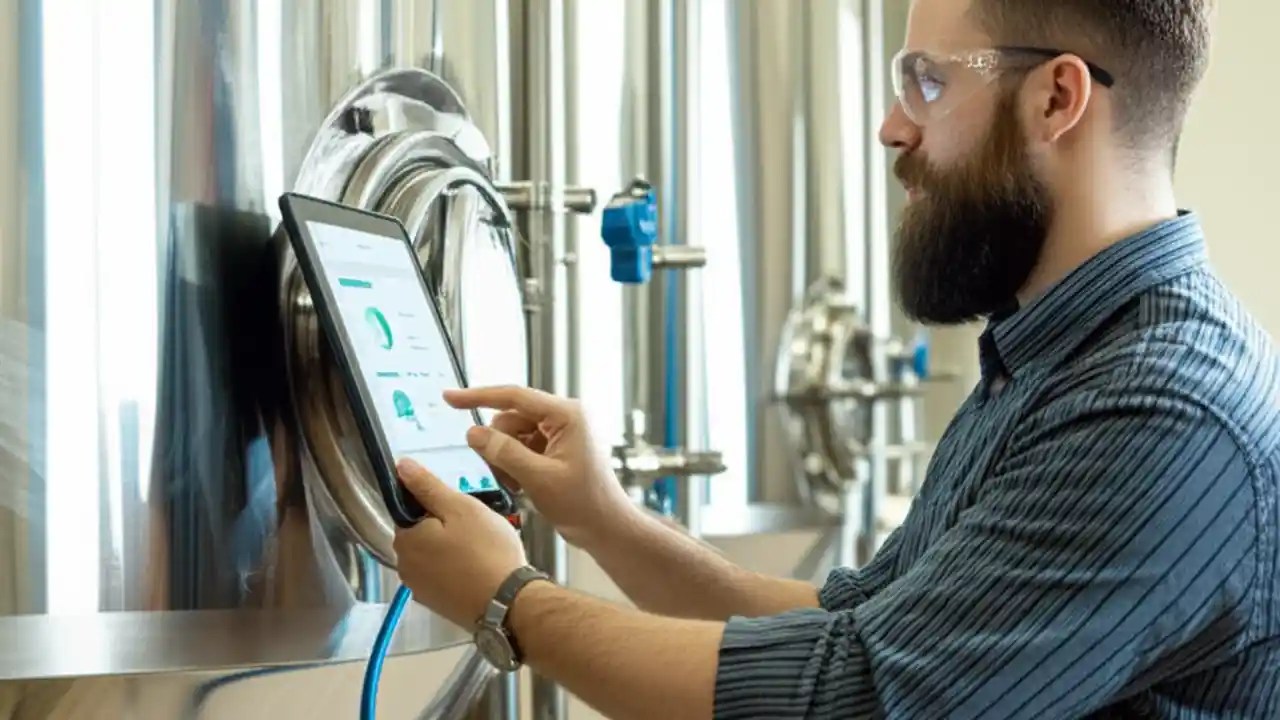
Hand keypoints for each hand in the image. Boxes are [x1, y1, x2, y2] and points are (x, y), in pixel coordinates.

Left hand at [392, 458, 526, 627]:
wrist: (509, 604)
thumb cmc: (486, 549)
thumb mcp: (461, 508)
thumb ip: (428, 486)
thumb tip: (400, 466)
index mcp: (405, 539)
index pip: (408, 510)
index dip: (435, 505)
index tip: (461, 509)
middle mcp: (403, 566)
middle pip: (419, 535)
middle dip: (442, 528)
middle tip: (476, 527)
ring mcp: (419, 589)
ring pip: (431, 557)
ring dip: (449, 550)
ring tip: (480, 548)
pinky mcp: (436, 605)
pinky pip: (441, 577)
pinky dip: (454, 570)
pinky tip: (477, 569)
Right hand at [444, 385, 635, 547]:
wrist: (606, 528)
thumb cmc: (584, 504)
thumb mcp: (539, 478)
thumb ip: (504, 453)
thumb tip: (474, 433)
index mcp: (566, 415)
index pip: (514, 396)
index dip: (478, 396)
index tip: (450, 398)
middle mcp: (564, 417)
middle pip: (510, 418)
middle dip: (499, 446)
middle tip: (505, 477)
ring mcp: (560, 432)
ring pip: (511, 434)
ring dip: (505, 459)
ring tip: (517, 485)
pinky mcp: (555, 447)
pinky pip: (521, 447)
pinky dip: (514, 465)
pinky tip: (523, 485)